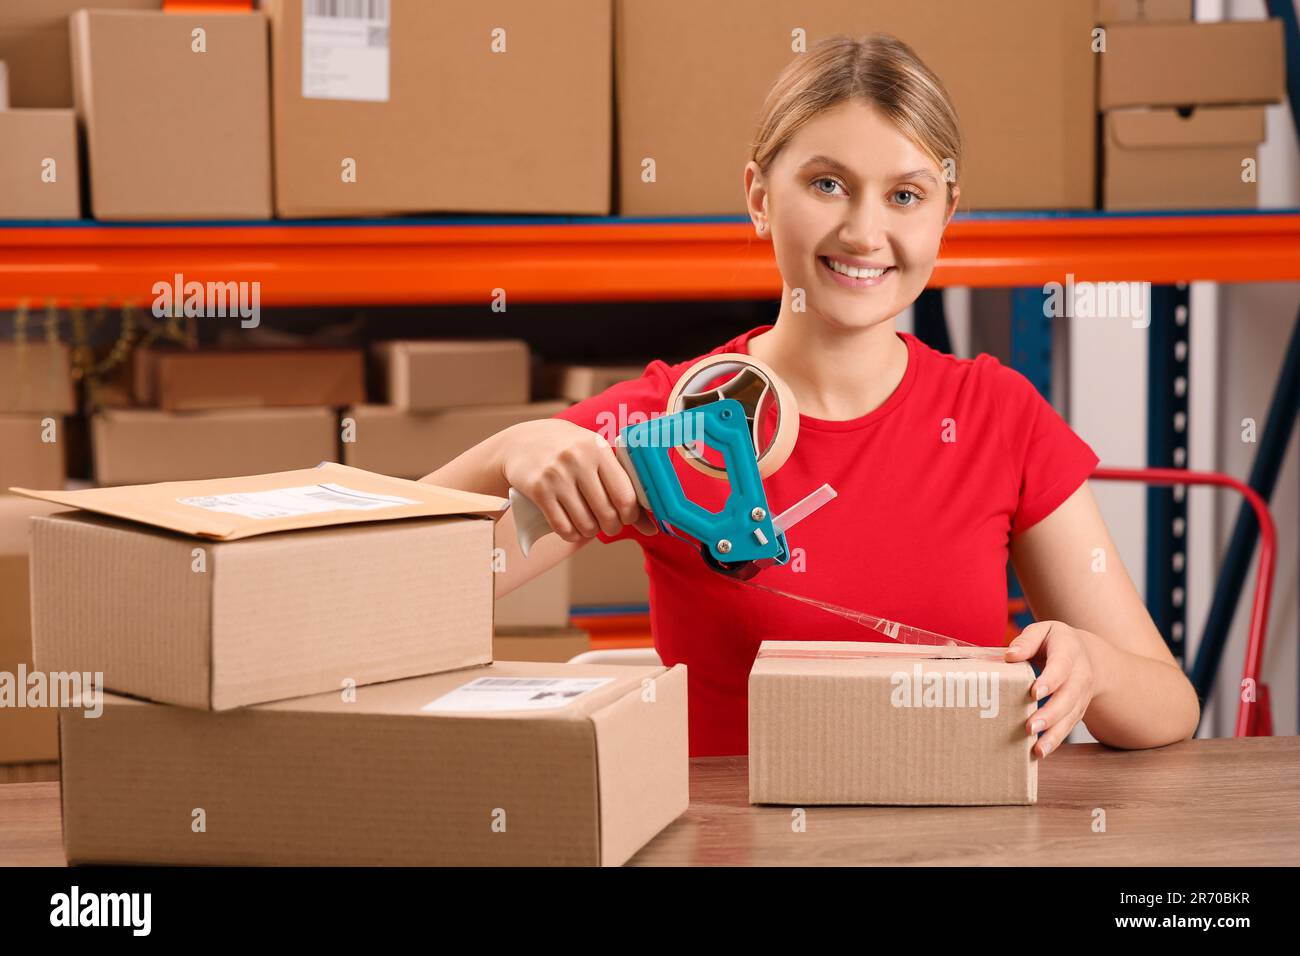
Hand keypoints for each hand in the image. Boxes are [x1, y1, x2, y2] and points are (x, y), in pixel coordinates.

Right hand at [500, 418, 657, 543]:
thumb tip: (653, 529)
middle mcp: (578, 460)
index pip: (625, 495)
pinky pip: (562, 527)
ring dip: (591, 531)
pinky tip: (572, 529)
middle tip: (608, 525)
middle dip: (611, 526)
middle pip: (606, 513)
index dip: (630, 515)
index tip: (626, 517)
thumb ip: (623, 488)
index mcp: (598, 449)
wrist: (523, 441)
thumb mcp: (596, 457)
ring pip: (585, 523)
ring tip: (590, 525)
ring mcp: (556, 475)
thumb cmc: (570, 451)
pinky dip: (571, 535)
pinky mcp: (538, 490)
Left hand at [1004, 621, 1097, 758]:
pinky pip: (1068, 726)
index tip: (1034, 692)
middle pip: (1069, 696)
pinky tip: (1040, 751)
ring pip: (1071, 716)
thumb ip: (1027, 640)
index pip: (1061, 666)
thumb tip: (1010, 656)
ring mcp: (1081, 695)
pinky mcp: (1077, 710)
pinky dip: (1056, 740)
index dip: (1050, 679)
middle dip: (1051, 713)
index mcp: (1069, 651)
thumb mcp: (1042, 631)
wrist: (1086, 654)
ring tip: (1037, 749)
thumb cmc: (1054, 641)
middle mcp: (1080, 675)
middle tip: (1031, 727)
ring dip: (1054, 734)